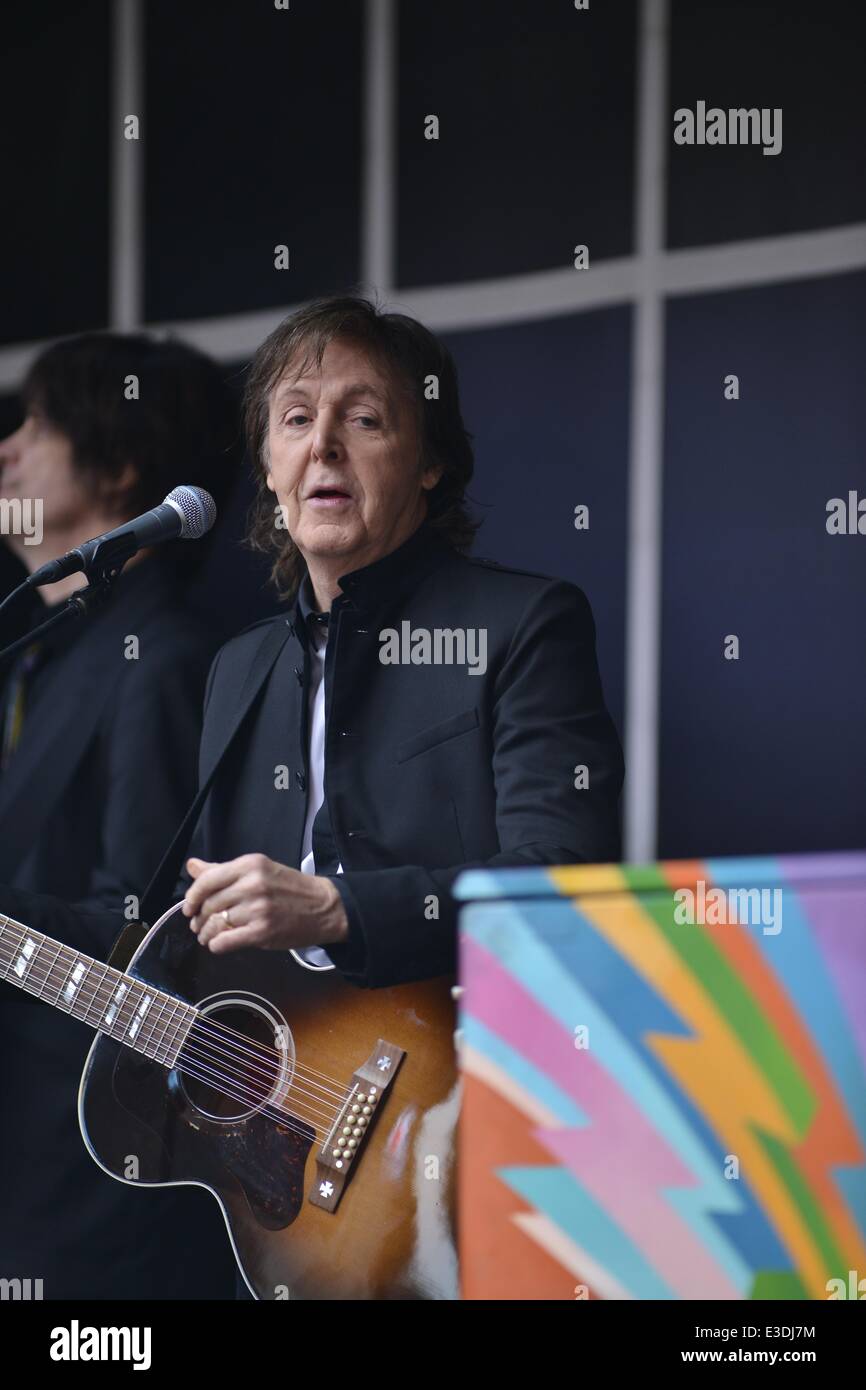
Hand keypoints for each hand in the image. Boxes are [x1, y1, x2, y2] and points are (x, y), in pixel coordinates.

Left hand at [181, 853, 348, 954]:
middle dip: (199, 918)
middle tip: (200, 925)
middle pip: (209, 904)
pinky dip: (217, 945)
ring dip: (206, 934)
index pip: (207, 880)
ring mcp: (258, 909)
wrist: (325, 907)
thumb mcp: (259, 870)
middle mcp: (253, 884)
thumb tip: (192, 866)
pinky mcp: (263, 932)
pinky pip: (225, 941)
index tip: (189, 907)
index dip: (192, 896)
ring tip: (208, 936)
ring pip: (215, 924)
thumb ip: (223, 870)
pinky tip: (220, 944)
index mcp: (250, 865)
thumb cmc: (291, 889)